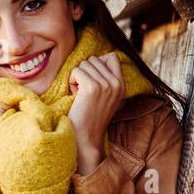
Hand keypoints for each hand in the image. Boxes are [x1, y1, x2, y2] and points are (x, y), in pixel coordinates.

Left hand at [67, 53, 125, 174]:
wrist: (86, 136)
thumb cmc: (90, 116)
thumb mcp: (106, 97)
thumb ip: (106, 79)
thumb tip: (95, 59)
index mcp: (122, 85)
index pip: (112, 57)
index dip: (98, 63)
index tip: (92, 78)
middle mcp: (116, 83)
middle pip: (95, 59)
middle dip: (85, 71)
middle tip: (84, 90)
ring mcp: (105, 85)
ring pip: (84, 64)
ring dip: (78, 76)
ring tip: (80, 93)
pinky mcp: (92, 87)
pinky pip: (76, 71)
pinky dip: (71, 81)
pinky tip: (75, 94)